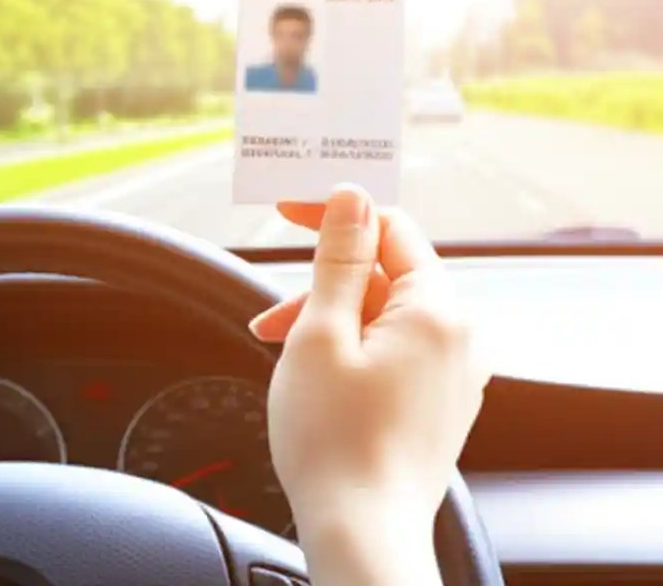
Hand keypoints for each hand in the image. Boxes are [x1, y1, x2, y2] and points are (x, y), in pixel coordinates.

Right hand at [254, 186, 489, 584]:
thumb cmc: (335, 441)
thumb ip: (339, 259)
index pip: (390, 227)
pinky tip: (317, 377)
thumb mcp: (321, 333)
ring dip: (332, 321)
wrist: (361, 531)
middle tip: (269, 317)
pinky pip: (396, 352)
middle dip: (324, 285)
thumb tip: (351, 197)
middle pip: (386, 276)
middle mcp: (460, 337)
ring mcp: (455, 374)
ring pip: (386, 317)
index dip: (334, 214)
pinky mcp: (440, 404)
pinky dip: (353, 350)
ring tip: (284, 354)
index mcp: (438, 310)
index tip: (286, 211)